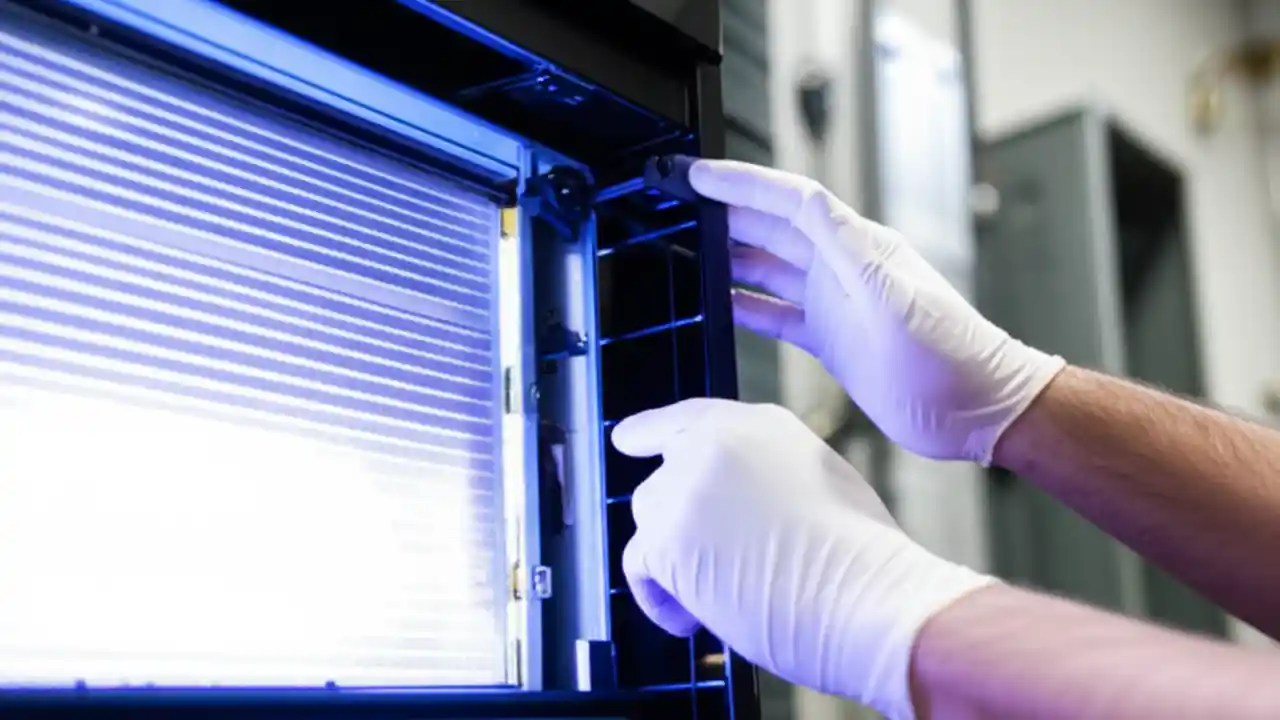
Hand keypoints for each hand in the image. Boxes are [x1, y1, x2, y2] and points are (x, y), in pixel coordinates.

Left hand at [613, 399, 991, 718]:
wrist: (870, 597)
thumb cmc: (861, 558)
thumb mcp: (816, 479)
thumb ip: (762, 473)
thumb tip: (729, 504)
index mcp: (756, 425)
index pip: (685, 419)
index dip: (649, 432)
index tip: (624, 439)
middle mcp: (712, 445)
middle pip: (661, 484)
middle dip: (680, 528)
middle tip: (721, 568)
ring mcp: (685, 489)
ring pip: (649, 526)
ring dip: (676, 564)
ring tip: (725, 597)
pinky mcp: (666, 539)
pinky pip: (638, 568)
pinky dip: (660, 599)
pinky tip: (696, 617)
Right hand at [689, 160, 1064, 463]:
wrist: (975, 408)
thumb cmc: (950, 351)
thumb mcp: (892, 292)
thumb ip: (848, 248)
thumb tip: (806, 201)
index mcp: (857, 247)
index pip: (790, 201)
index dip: (743, 184)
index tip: (700, 174)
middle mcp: (842, 269)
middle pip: (772, 229)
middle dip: (727, 212)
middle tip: (679, 202)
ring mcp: (835, 304)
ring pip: (769, 269)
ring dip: (730, 257)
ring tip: (687, 248)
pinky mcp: (831, 339)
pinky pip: (777, 315)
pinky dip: (747, 307)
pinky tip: (721, 305)